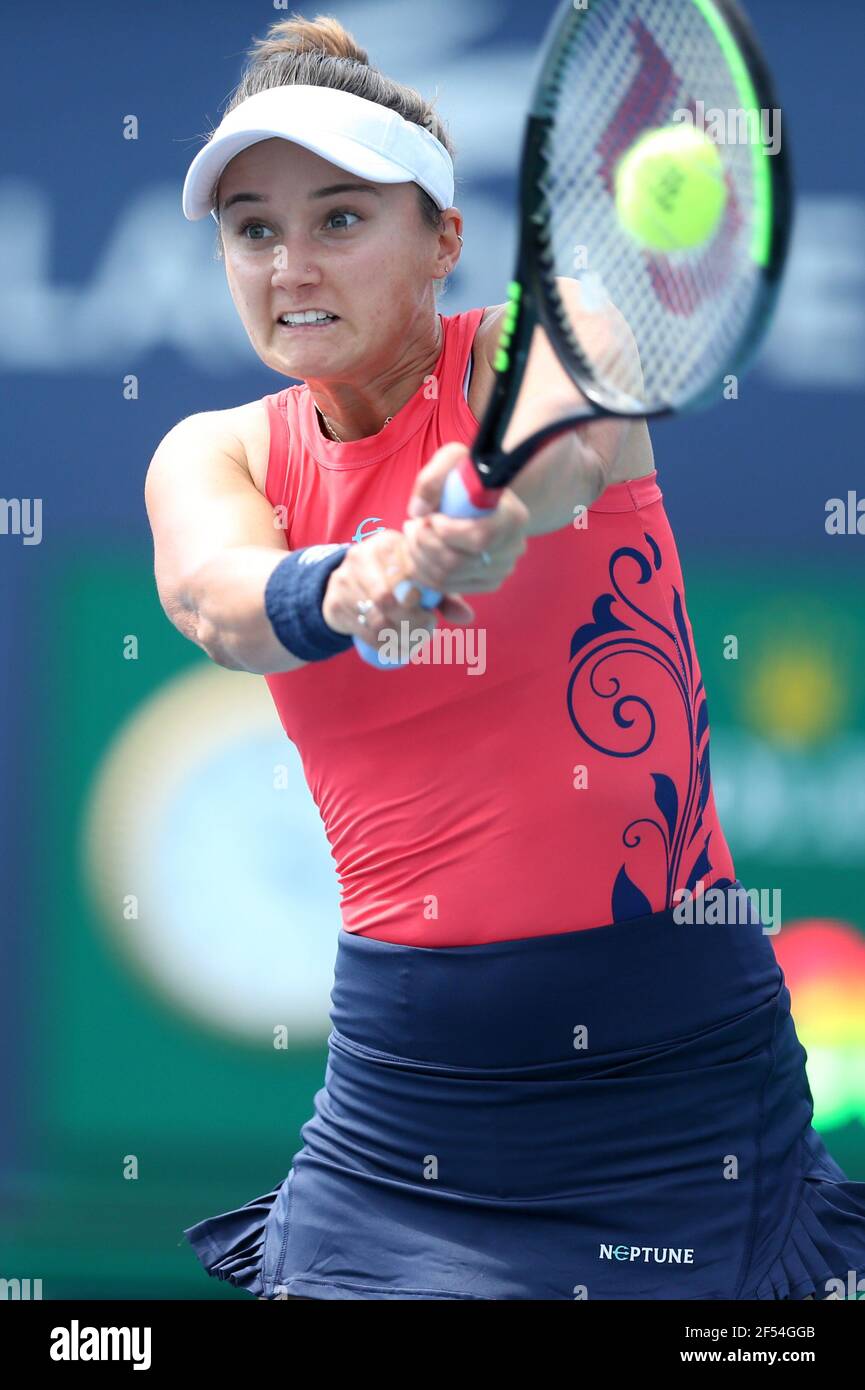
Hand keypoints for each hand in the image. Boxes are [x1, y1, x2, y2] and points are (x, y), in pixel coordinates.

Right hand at [321, 526, 474, 642]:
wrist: (346, 584)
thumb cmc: (393, 579)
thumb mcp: (418, 579)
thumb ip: (444, 595)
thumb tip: (467, 616)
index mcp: (387, 544)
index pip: (406, 574)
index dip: (420, 601)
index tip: (430, 616)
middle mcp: (361, 556)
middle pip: (388, 599)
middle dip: (410, 623)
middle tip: (423, 632)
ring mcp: (344, 579)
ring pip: (375, 618)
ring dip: (398, 637)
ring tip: (413, 642)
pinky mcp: (335, 603)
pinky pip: (363, 631)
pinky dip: (383, 645)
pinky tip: (396, 648)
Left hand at [403, 442, 528, 593]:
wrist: (483, 497)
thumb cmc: (468, 477)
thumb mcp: (453, 461)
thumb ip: (432, 478)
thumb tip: (418, 511)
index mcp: (513, 517)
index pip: (478, 538)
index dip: (446, 532)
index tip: (432, 516)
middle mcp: (513, 547)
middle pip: (457, 562)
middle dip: (423, 545)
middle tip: (412, 526)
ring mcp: (502, 569)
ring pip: (448, 578)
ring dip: (419, 558)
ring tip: (413, 536)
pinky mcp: (489, 583)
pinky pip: (449, 587)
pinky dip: (426, 573)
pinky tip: (421, 553)